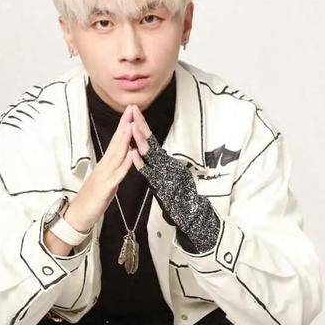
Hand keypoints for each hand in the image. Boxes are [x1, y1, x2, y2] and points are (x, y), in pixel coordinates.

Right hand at [66, 105, 136, 231]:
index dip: (123, 127)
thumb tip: (124, 158)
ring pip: (117, 155)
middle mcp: (104, 167)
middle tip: (132, 109)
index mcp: (105, 165)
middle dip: (125, 126)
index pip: (115, 143)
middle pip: (116, 143)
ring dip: (125, 139)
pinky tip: (132, 154)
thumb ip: (114, 169)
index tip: (130, 113)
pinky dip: (126, 164)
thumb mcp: (105, 181)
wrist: (77, 216)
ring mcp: (104, 176)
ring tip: (132, 124)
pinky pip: (118, 174)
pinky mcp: (106, 188)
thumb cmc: (91, 201)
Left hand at [129, 105, 220, 253]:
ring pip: (151, 155)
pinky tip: (135, 154)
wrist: (191, 213)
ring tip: (133, 126)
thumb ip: (163, 166)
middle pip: (151, 143)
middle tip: (134, 111)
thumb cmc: (181, 196)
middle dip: (141, 126)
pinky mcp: (163, 185)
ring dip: (141, 140)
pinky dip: (142, 163)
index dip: (143, 127)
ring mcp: (164, 174)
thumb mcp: (170, 176)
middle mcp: (166, 165)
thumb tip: (156, 155)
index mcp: (165, 162)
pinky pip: (150, 174)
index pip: (151, 142)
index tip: (135, 114)